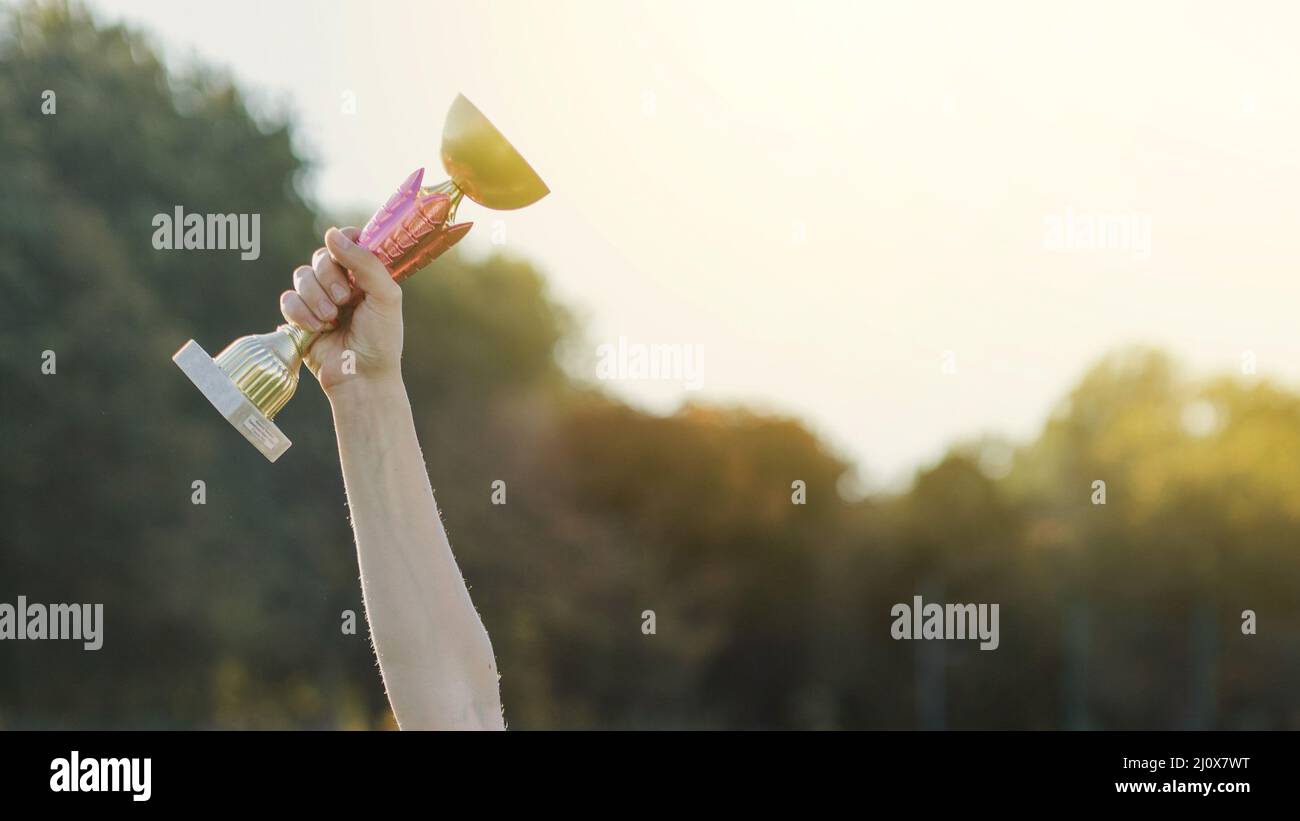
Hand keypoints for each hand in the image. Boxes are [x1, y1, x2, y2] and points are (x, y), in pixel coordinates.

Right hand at [279, 226, 403, 395]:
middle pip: (320, 257)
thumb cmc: (381, 340)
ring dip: (315, 298)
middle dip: (329, 278)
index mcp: (365, 274)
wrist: (361, 377)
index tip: (344, 250)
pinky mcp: (301, 317)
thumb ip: (365, 263)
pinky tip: (317, 329)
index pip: (348, 240)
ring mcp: (320, 299)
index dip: (344, 240)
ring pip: (301, 276)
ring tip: (331, 320)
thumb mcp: (386, 297)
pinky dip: (300, 313)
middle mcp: (342, 283)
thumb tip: (331, 234)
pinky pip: (288, 299)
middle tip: (344, 300)